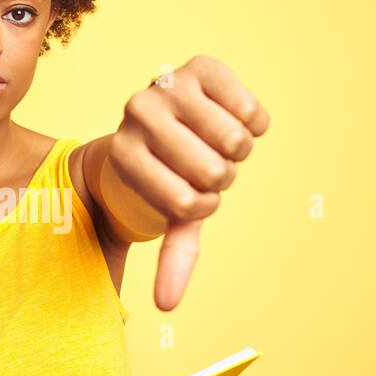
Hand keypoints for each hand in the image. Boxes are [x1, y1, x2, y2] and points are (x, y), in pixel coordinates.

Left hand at [109, 55, 269, 310]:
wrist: (161, 127)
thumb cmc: (164, 177)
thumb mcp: (166, 216)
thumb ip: (171, 260)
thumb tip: (166, 308)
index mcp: (122, 154)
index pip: (189, 202)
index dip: (201, 205)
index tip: (183, 192)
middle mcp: (136, 113)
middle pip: (216, 169)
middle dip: (220, 177)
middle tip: (201, 165)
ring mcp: (167, 85)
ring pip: (236, 141)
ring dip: (237, 152)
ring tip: (214, 144)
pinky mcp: (200, 66)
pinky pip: (251, 111)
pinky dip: (253, 123)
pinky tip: (231, 120)